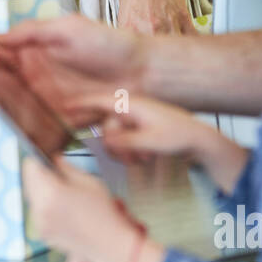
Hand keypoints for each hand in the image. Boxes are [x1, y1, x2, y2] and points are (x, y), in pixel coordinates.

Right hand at [0, 14, 147, 126]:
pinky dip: (22, 133)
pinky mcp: (59, 121)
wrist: (144, 73)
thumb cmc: (109, 44)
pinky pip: (36, 128)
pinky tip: (7, 138)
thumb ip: (33, 31)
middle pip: (0, 86)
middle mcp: (34, 76)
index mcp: (33, 51)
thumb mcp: (68, 28)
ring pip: (13, 109)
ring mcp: (45, 100)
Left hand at [21, 155, 142, 261]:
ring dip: (41, 190)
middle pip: (28, 181)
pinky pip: (37, 212)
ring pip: (31, 197)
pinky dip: (44, 206)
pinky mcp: (42, 234)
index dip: (38, 159)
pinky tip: (63, 208)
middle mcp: (39, 210)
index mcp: (50, 193)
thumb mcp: (88, 181)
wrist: (110, 245)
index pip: (30, 166)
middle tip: (57, 174)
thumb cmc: (104, 212)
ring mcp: (39, 224)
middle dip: (39, 174)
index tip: (47, 158)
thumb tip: (54, 158)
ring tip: (62, 193)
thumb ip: (66, 167)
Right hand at [69, 92, 215, 163]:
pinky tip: (146, 159)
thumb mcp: (150, 141)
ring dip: (125, 153)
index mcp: (132, 105)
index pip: (99, 101)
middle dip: (116, 147)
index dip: (80, 104)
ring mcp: (135, 120)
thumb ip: (124, 142)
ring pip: (115, 138)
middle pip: (107, 128)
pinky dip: (131, 153)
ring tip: (144, 161)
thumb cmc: (178, 136)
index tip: (63, 107)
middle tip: (133, 160)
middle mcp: (131, 110)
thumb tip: (105, 143)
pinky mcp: (139, 129)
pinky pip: (124, 142)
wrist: (199, 139)